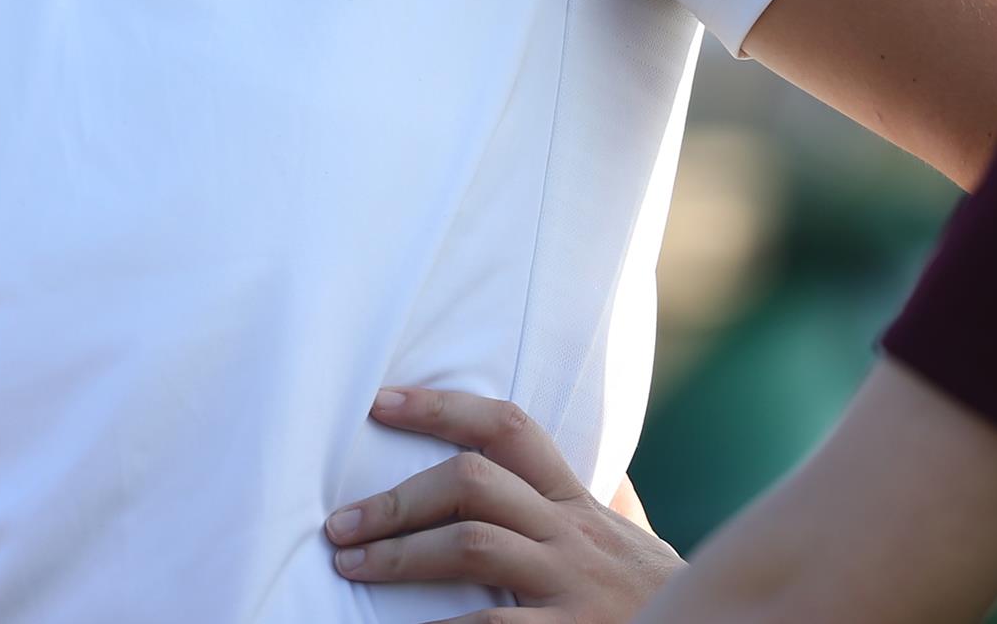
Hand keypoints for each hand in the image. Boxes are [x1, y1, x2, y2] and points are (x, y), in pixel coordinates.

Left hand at [324, 387, 679, 622]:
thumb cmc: (656, 593)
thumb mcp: (629, 537)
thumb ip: (604, 499)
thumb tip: (591, 459)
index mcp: (576, 503)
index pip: (508, 429)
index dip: (441, 407)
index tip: (380, 402)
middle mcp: (572, 533)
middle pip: (473, 482)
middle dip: (399, 497)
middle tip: (340, 522)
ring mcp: (572, 584)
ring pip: (473, 545)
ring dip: (400, 553)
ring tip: (350, 564)